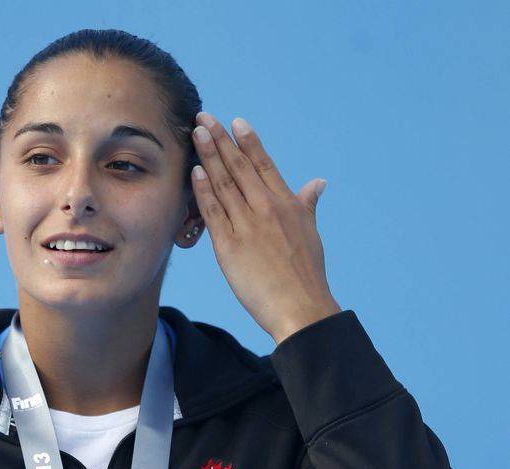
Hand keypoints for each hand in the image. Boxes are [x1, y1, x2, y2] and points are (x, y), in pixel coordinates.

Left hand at [191, 111, 341, 344]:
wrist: (299, 307)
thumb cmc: (306, 276)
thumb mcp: (311, 233)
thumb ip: (307, 205)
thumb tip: (317, 184)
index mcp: (287, 204)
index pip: (264, 165)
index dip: (248, 142)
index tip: (235, 122)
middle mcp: (267, 209)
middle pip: (240, 167)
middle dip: (221, 140)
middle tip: (204, 117)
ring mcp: (247, 226)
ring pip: (224, 184)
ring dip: (208, 156)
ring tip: (196, 133)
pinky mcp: (230, 246)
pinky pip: (213, 212)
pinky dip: (203, 191)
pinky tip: (194, 172)